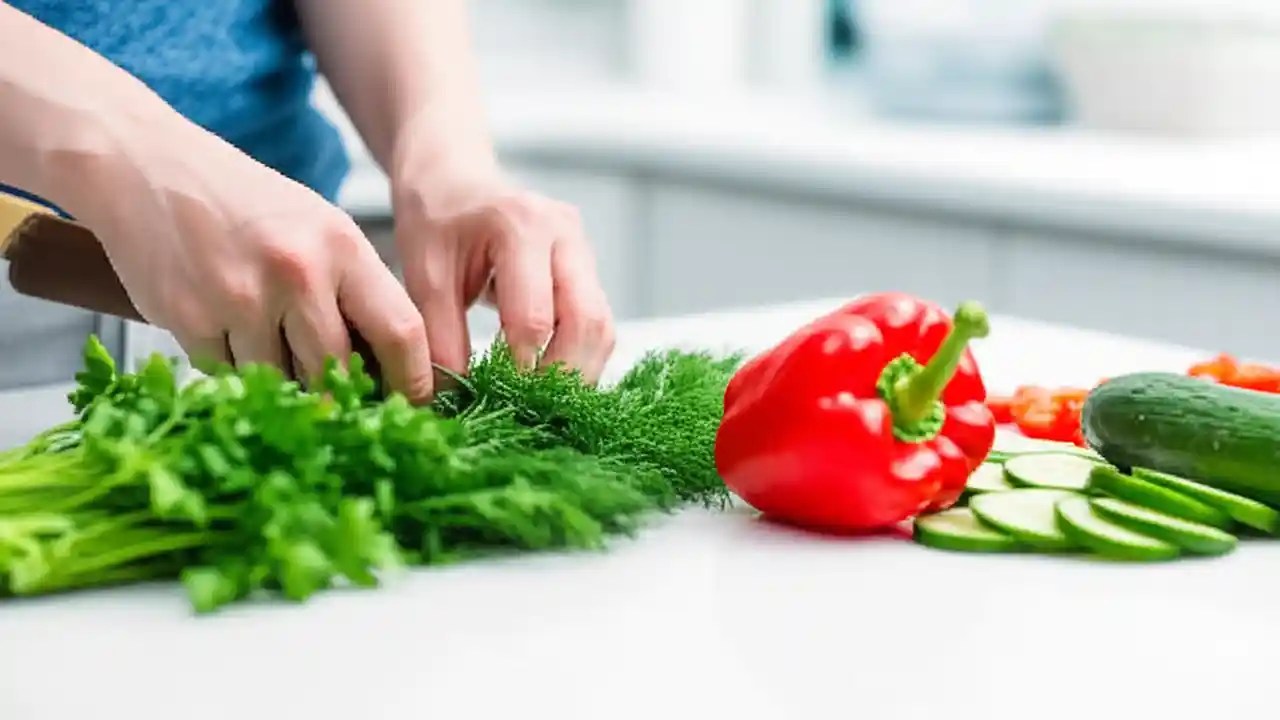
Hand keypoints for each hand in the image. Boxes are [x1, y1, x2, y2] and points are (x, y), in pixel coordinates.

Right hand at [78, 119, 435, 402]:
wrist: (145, 167)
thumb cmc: (245, 204)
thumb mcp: (319, 229)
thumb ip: (355, 292)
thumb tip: (392, 371)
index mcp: (342, 246)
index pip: (401, 332)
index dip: (415, 380)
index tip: (418, 404)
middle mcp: (297, 271)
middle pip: (339, 370)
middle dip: (341, 391)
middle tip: (337, 393)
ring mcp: (241, 297)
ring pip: (283, 381)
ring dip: (282, 381)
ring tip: (267, 341)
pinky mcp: (191, 319)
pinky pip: (229, 375)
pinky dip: (234, 366)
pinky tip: (225, 328)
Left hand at [392, 164, 615, 383]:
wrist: (455, 179)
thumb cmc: (437, 220)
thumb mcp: (425, 274)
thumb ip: (441, 335)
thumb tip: (456, 396)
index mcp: (522, 226)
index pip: (536, 316)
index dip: (521, 367)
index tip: (499, 401)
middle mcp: (566, 234)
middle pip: (587, 321)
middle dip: (562, 375)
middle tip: (529, 411)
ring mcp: (583, 251)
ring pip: (601, 326)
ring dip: (578, 371)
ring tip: (543, 404)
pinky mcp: (588, 269)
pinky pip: (596, 322)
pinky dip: (579, 357)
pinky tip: (550, 381)